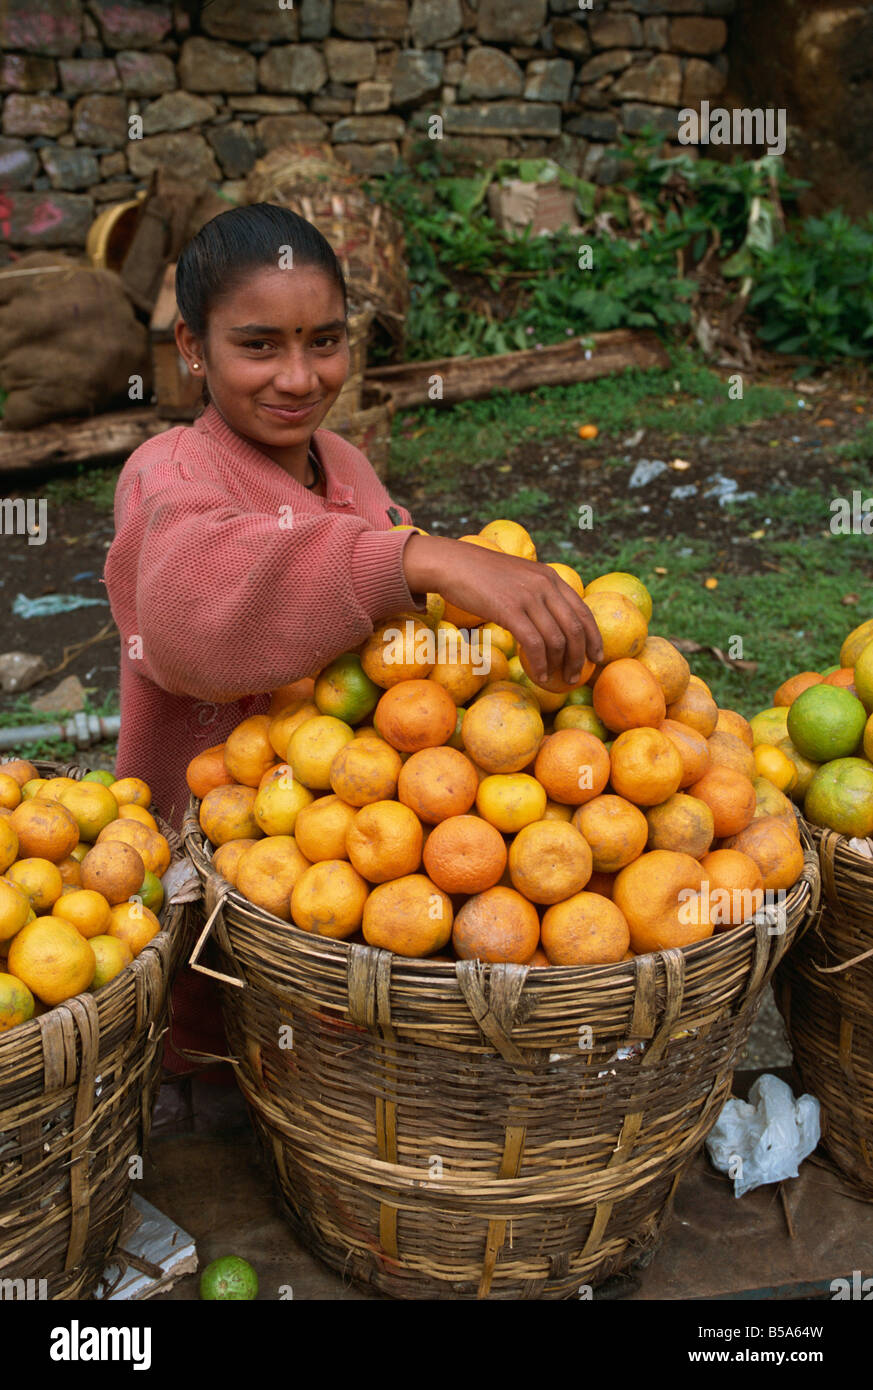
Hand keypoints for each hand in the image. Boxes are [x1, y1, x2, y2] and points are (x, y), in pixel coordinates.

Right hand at [402, 534, 603, 686]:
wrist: (454, 564)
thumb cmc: (482, 576)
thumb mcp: (519, 577)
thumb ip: (538, 593)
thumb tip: (552, 622)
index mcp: (550, 577)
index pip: (583, 611)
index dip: (594, 637)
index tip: (597, 657)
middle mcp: (545, 585)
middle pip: (575, 628)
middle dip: (581, 657)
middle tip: (578, 676)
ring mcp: (528, 597)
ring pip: (557, 639)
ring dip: (562, 665)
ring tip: (559, 680)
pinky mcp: (510, 610)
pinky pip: (534, 644)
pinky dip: (540, 664)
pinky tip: (540, 676)